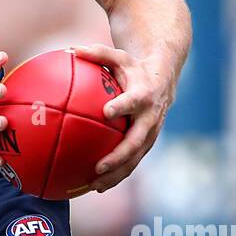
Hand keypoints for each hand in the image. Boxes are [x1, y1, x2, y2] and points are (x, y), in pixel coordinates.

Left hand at [68, 42, 177, 192]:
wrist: (163, 79)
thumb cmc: (133, 67)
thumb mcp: (118, 56)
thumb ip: (97, 54)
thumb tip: (71, 49)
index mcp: (144, 94)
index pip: (134, 101)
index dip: (122, 106)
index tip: (106, 112)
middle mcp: (150, 117)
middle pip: (136, 141)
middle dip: (119, 156)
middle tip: (99, 166)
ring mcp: (151, 133)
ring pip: (136, 158)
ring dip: (118, 174)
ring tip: (95, 186)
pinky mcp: (147, 143)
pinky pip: (132, 162)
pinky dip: (117, 174)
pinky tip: (95, 185)